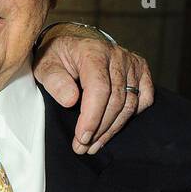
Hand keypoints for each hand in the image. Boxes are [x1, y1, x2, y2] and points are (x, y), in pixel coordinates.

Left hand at [32, 24, 153, 154]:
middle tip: (82, 147)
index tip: (82, 138)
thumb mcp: (45, 66)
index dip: (92, 117)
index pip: (99, 89)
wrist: (72, 44)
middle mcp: (117, 55)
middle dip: (99, 129)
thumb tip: (71, 100)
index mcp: (93, 52)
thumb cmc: (58, 58)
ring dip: (112, 129)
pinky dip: (132, 115)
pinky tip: (114, 126)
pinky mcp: (140, 70)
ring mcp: (131, 63)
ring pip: (130, 104)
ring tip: (94, 144)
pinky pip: (145, 98)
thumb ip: (55, 81)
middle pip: (116, 100)